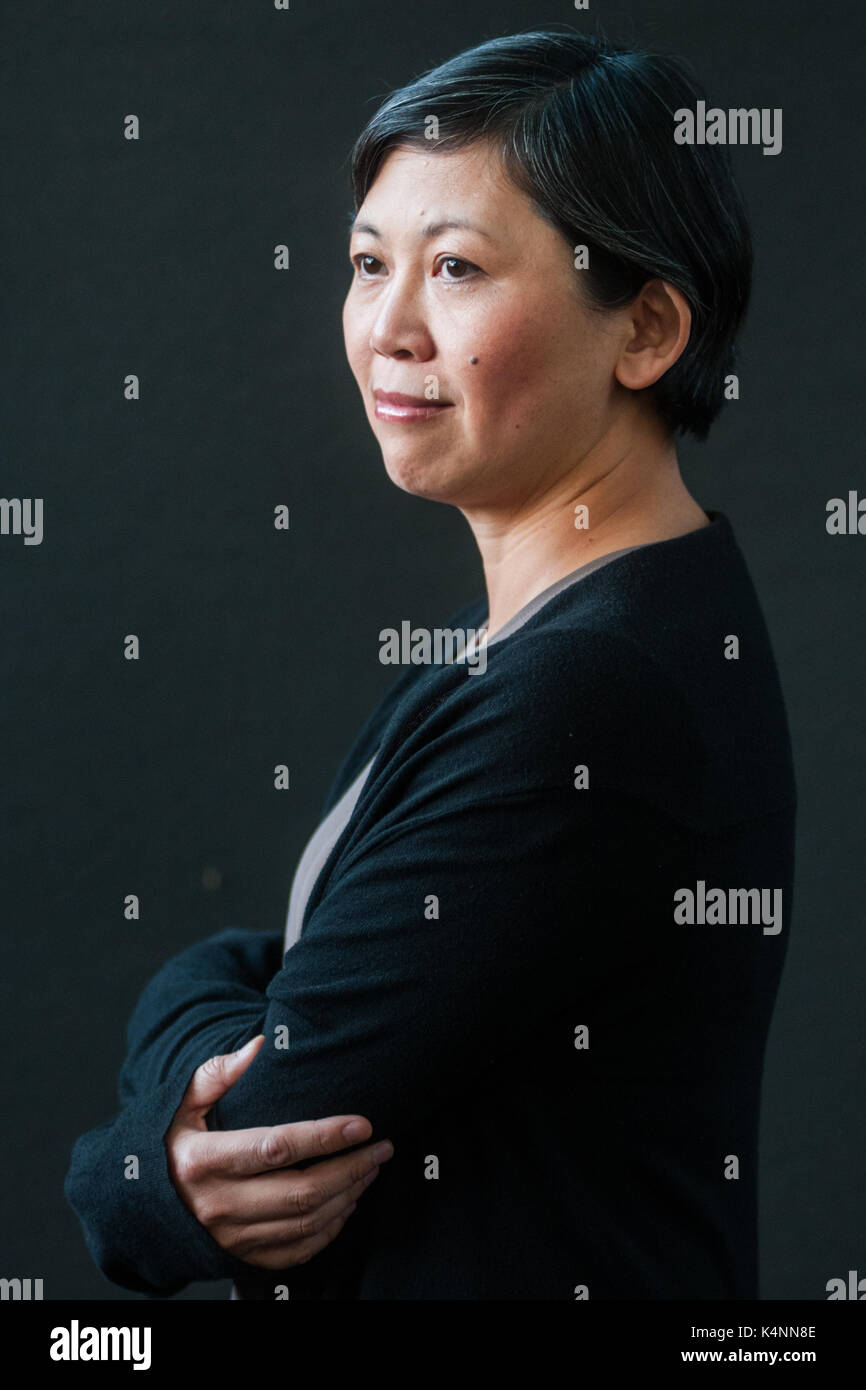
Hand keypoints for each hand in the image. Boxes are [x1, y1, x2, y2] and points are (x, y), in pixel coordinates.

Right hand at [165, 1034, 393, 1268]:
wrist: (135, 1205)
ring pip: (305, 1223)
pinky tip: (347, 1203)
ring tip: (371, 1169)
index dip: (323, 1136)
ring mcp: (231, 1237)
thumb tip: (259, 1044)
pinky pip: (296, 1252)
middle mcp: (219, 1204)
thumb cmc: (167, 1144)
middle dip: (351, 1168)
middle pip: (301, 1192)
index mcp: (204, 1160)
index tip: (362, 1123)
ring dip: (348, 1196)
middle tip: (382, 1147)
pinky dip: (329, 1231)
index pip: (275, 1148)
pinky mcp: (241, 1258)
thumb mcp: (179, 1104)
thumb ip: (218, 1073)